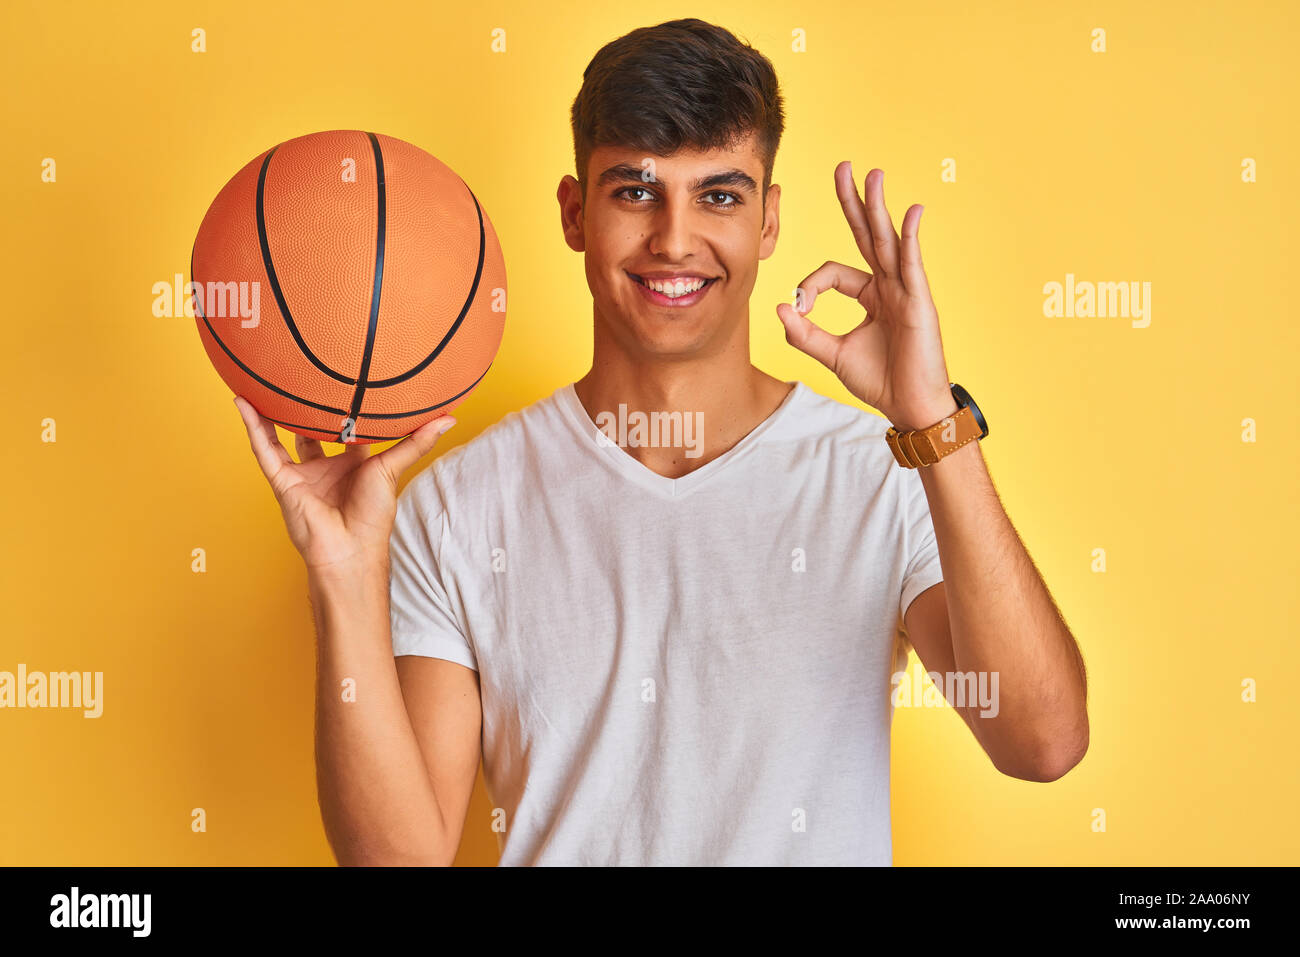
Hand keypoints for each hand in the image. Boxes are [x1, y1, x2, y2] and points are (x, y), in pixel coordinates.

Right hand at [232, 397, 455, 573]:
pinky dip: (252, 426)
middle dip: (309, 409)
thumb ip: (416, 441)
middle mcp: (326, 468)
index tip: (348, 384)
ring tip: (264, 380)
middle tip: (305, 376)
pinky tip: (243, 401)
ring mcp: (302, 474)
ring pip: (283, 436)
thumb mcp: (393, 467)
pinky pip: (263, 449)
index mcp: (352, 465)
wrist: (349, 550)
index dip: (348, 412)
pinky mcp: (283, 481)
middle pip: (313, 432)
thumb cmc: (373, 517)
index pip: (348, 432)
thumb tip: (449, 418)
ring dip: (273, 412)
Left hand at [776, 163, 956, 430]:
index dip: (810, 284)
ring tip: (872, 175)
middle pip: (867, 235)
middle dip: (853, 202)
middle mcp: (888, 285)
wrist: (909, 407)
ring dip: (879, 207)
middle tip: (843, 167)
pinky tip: (912, 213)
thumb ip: (805, 333)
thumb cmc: (880, 381)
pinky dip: (910, 239)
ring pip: (888, 241)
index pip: (833, 271)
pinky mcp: (919, 302)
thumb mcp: (832, 354)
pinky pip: (912, 264)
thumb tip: (781, 307)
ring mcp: (905, 290)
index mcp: (869, 295)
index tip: (799, 308)